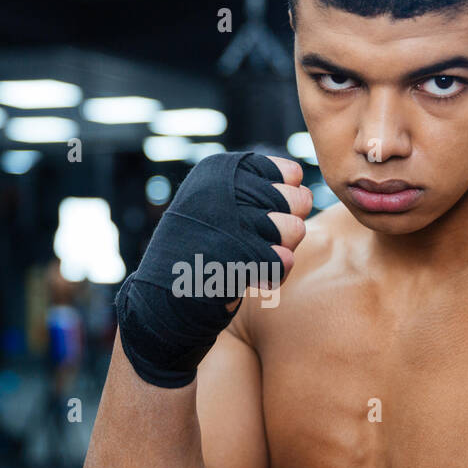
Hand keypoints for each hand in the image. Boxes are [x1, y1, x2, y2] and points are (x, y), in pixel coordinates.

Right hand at [115, 151, 311, 386]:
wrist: (162, 297)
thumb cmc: (201, 249)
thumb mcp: (221, 204)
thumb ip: (264, 190)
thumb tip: (305, 191)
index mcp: (218, 170)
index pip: (291, 174)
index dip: (286, 202)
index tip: (260, 218)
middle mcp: (222, 188)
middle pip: (298, 201)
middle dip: (288, 227)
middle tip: (260, 242)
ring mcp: (228, 221)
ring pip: (295, 229)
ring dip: (282, 250)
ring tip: (255, 258)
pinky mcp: (235, 257)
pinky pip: (284, 262)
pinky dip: (274, 275)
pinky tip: (254, 278)